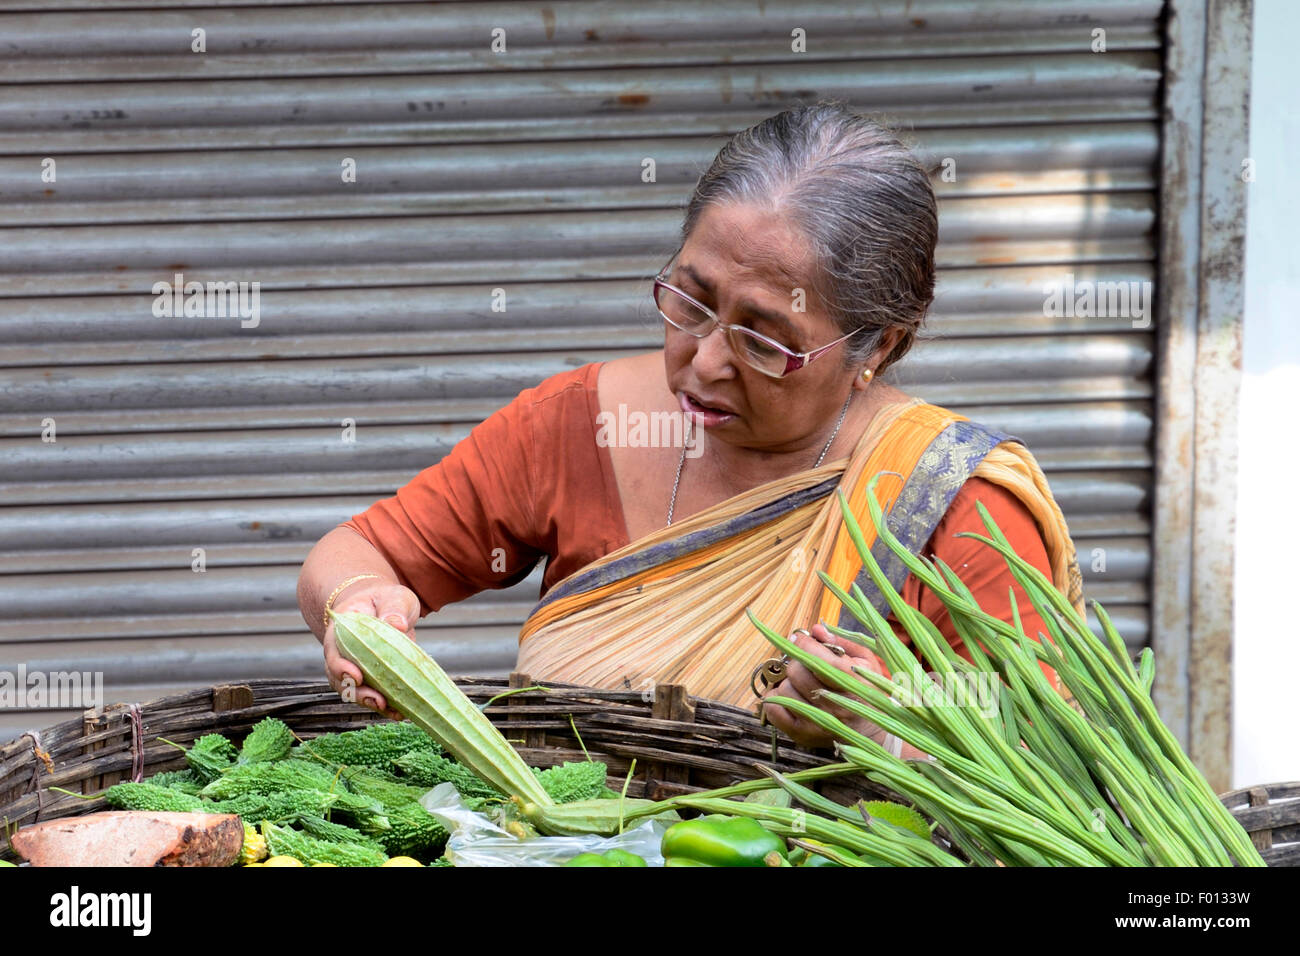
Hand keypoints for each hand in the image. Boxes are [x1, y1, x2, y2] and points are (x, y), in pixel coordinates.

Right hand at [322, 581, 420, 720]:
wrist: (382, 608)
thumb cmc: (386, 600)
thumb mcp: (394, 596)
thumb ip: (394, 607)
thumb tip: (398, 625)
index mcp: (341, 629)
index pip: (333, 651)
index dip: (341, 667)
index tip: (357, 676)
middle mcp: (341, 653)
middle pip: (339, 679)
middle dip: (357, 693)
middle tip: (378, 701)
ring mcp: (353, 669)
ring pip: (353, 692)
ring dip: (370, 703)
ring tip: (392, 711)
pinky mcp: (369, 680)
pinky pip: (371, 696)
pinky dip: (384, 707)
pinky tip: (400, 713)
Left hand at [759, 623, 888, 750]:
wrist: (872, 732)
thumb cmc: (867, 691)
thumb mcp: (865, 662)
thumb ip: (841, 642)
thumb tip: (815, 630)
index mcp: (853, 684)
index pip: (817, 658)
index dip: (803, 643)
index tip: (800, 638)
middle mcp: (835, 706)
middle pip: (797, 672)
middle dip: (798, 662)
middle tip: (806, 665)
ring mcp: (817, 723)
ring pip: (784, 689)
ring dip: (789, 682)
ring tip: (804, 684)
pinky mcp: (802, 734)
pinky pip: (773, 709)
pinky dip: (776, 700)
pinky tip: (793, 697)